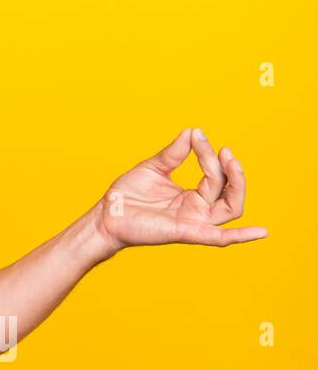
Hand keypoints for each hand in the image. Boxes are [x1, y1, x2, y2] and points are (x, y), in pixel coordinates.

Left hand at [95, 127, 267, 251]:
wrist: (106, 215)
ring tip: (231, 161)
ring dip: (236, 185)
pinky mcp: (186, 232)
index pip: (214, 175)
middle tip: (224, 150)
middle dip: (230, 170)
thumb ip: (174, 153)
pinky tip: (262, 232)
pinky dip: (241, 236)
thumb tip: (191, 131)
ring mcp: (194, 222)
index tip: (196, 135)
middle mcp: (198, 210)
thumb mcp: (154, 167)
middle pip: (228, 191)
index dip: (208, 154)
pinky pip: (219, 237)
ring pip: (231, 208)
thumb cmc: (128, 195)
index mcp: (192, 196)